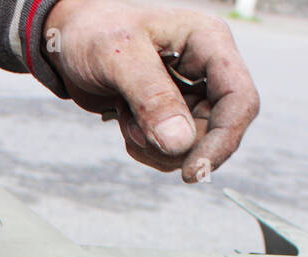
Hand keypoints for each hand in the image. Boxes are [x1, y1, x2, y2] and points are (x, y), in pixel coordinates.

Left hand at [45, 0, 258, 181]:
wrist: (68, 42)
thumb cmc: (91, 34)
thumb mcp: (118, 56)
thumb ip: (151, 97)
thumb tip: (180, 144)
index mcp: (209, 42)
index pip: (239, 100)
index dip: (224, 141)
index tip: (193, 171)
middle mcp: (207, 70)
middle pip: (216, 131)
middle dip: (172, 144)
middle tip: (132, 126)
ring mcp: (191, 96)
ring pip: (191, 148)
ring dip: (154, 147)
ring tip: (125, 116)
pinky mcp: (172, 117)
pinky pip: (171, 153)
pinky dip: (145, 149)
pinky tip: (126, 122)